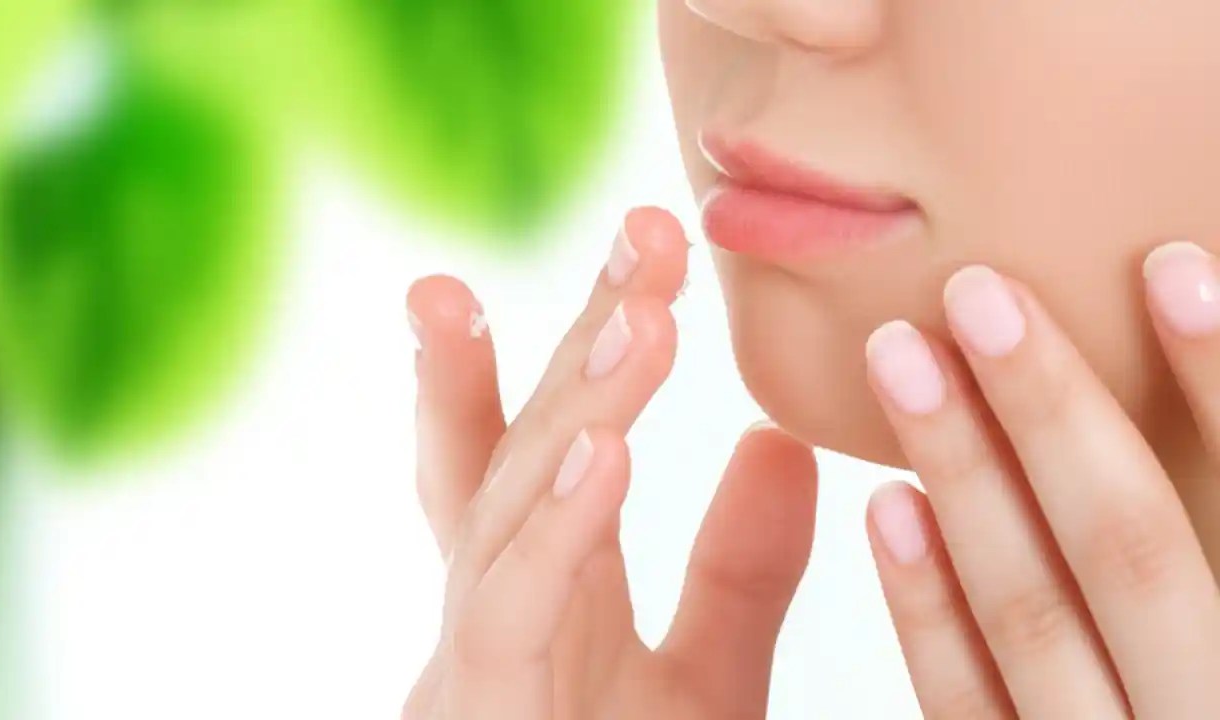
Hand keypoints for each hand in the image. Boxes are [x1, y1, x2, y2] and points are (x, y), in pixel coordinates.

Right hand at [402, 208, 818, 719]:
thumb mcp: (704, 681)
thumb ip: (738, 571)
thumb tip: (773, 440)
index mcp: (546, 602)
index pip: (531, 454)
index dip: (554, 346)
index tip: (609, 249)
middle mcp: (494, 619)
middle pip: (518, 455)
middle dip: (572, 341)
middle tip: (643, 235)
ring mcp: (474, 668)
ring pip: (508, 515)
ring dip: (575, 408)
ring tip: (643, 312)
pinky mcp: (479, 712)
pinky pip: (513, 615)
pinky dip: (554, 529)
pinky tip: (602, 450)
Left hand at [862, 249, 1219, 717]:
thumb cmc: (1190, 667)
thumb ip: (1204, 521)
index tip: (1169, 264)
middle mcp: (1202, 709)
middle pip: (1135, 552)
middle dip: (1055, 414)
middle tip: (976, 291)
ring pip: (1033, 615)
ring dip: (965, 477)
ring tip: (900, 355)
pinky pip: (965, 706)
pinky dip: (929, 608)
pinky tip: (887, 506)